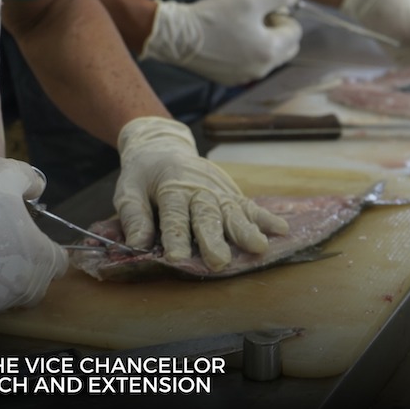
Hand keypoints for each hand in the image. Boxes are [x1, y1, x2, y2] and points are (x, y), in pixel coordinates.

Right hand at [0, 158, 67, 318]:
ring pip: (9, 296)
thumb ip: (31, 181)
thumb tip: (36, 189)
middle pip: (37, 285)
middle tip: (10, 248)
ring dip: (4, 281)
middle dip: (30, 269)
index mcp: (40, 259)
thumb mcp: (8, 173)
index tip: (34, 239)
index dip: (50, 249)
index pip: (60, 263)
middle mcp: (21, 287)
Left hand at [113, 117, 288, 270]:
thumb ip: (134, 216)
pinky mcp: (232, 193)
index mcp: (171, 188)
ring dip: (246, 230)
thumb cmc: (144, 174)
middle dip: (213, 239)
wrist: (163, 146)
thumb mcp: (128, 189)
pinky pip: (250, 206)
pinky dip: (266, 218)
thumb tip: (137, 243)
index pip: (174, 215)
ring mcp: (219, 191)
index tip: (176, 259)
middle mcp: (199, 189)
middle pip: (207, 215)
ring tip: (259, 247)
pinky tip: (281, 230)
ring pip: (233, 211)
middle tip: (219, 261)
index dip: (175, 237)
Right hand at [141, 0, 307, 85]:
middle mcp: (262, 70)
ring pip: (267, 56)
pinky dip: (245, 51)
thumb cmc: (215, 15)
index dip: (282, 14)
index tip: (261, 7)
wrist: (176, 36)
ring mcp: (245, 77)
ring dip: (261, 40)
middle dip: (276, 31)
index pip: (295, 31)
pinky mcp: (229, 79)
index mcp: (271, 51)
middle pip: (286, 48)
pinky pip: (248, 64)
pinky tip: (226, 39)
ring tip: (238, 26)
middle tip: (253, 17)